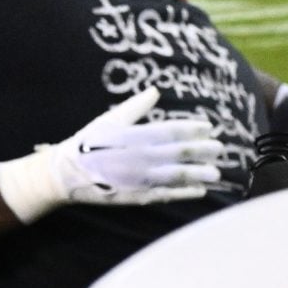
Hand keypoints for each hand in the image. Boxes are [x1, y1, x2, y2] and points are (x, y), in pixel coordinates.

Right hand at [0, 87, 224, 223]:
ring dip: (199, 174)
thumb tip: (155, 91)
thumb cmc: (88, 143)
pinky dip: (185, 193)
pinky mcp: (139, 196)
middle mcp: (140, 158)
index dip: (192, 129)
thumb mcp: (109, 120)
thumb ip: (135, 108)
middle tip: (221, 148)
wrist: (67, 174)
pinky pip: (168, 195)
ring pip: (177, 176)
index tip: (209, 127)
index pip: (171, 131)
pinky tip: (201, 191)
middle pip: (179, 154)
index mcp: (134, 136)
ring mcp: (141, 179)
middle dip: (202, 150)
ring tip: (217, 172)